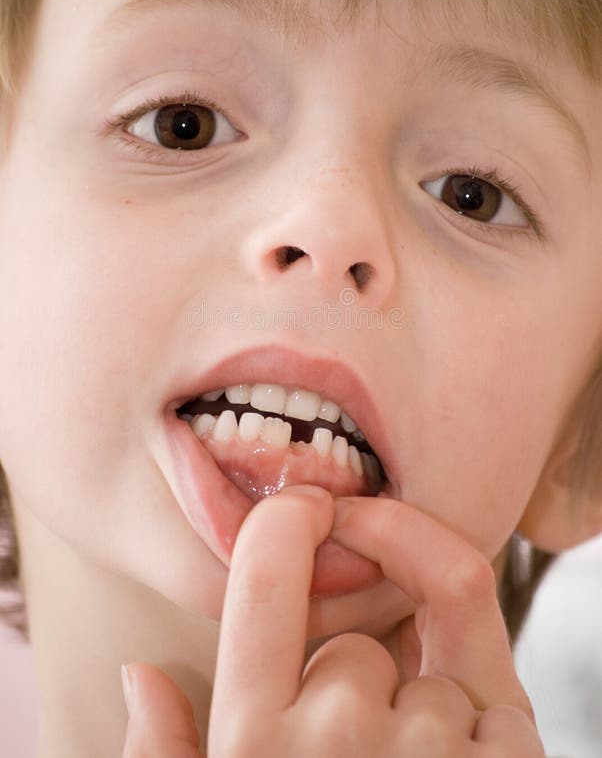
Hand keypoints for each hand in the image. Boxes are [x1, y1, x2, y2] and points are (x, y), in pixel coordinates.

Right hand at [121, 485, 544, 755]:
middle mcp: (333, 738)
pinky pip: (490, 693)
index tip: (309, 508)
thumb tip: (139, 673)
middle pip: (357, 642)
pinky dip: (480, 723)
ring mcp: (422, 756)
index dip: (292, 521)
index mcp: (250, 743)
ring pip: (426, 672)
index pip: (263, 579)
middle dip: (358, 685)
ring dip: (420, 714)